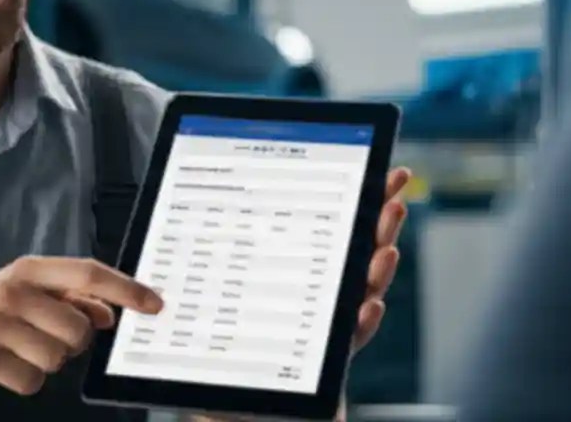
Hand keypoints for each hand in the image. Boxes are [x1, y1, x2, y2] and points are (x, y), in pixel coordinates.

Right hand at [0, 256, 162, 395]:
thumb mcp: (28, 297)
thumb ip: (70, 300)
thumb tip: (109, 315)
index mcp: (27, 268)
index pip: (87, 273)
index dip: (125, 289)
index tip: (155, 305)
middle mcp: (10, 289)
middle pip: (78, 328)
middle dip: (72, 343)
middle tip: (46, 340)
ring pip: (57, 358)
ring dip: (46, 364)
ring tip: (20, 352)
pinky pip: (32, 380)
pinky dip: (26, 381)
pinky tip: (5, 368)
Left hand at [191, 167, 411, 421]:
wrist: (235, 413)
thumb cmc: (220, 362)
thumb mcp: (202, 311)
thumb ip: (197, 284)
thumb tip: (175, 256)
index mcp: (295, 275)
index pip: (330, 230)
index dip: (359, 201)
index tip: (378, 171)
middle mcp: (317, 300)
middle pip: (355, 253)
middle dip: (380, 224)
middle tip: (395, 194)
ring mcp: (325, 331)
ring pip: (359, 294)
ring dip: (377, 270)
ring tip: (387, 248)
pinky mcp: (325, 366)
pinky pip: (346, 342)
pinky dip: (360, 324)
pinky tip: (369, 306)